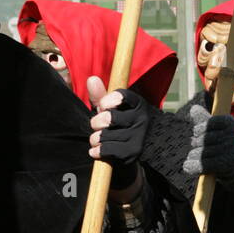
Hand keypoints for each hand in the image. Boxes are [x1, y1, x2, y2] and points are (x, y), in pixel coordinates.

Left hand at [87, 77, 148, 194]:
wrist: (139, 150)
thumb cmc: (122, 124)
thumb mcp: (113, 108)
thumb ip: (101, 95)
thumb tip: (91, 79)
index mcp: (138, 104)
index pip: (121, 96)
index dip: (107, 101)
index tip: (104, 106)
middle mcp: (141, 119)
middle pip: (108, 118)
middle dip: (96, 122)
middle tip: (99, 126)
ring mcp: (138, 137)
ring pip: (103, 136)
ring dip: (95, 139)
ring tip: (99, 139)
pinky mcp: (132, 153)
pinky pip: (105, 150)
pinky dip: (97, 151)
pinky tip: (98, 150)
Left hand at [187, 113, 233, 191]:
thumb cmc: (224, 144)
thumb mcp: (217, 129)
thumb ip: (204, 119)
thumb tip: (193, 109)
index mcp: (233, 124)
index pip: (208, 123)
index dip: (199, 129)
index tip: (197, 132)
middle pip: (203, 138)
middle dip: (196, 143)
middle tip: (197, 146)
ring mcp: (232, 151)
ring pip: (202, 152)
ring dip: (193, 155)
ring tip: (194, 156)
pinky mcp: (227, 165)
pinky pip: (203, 164)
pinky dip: (193, 166)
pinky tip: (187, 166)